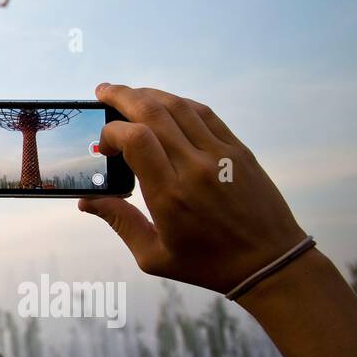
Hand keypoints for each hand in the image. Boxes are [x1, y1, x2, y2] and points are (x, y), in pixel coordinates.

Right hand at [78, 83, 306, 293]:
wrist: (270, 262)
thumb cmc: (208, 263)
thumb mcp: (154, 256)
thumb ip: (119, 222)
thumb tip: (86, 201)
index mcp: (170, 195)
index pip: (136, 140)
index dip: (112, 132)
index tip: (104, 145)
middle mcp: (195, 168)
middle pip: (153, 113)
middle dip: (121, 96)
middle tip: (103, 92)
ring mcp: (220, 155)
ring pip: (178, 106)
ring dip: (148, 94)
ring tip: (129, 95)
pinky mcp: (238, 150)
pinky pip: (204, 114)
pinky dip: (179, 103)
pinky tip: (164, 104)